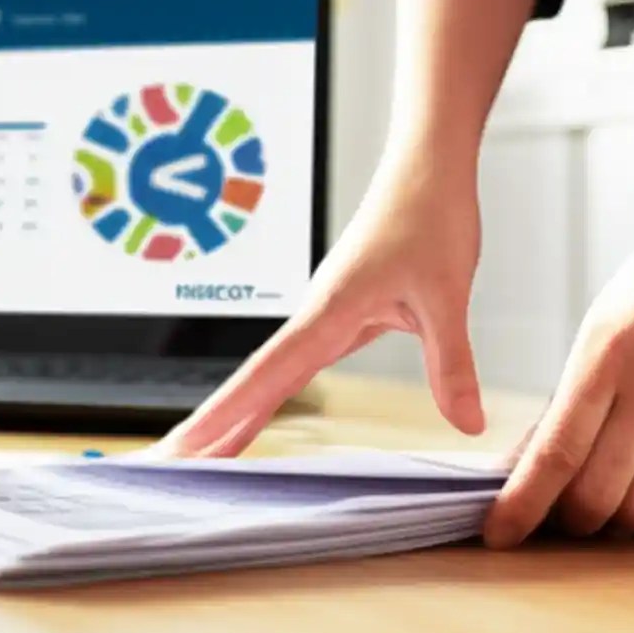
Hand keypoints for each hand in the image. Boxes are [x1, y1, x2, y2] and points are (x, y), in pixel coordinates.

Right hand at [155, 139, 486, 456]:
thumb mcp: (447, 294)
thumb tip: (466, 424)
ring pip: (268, 379)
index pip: (265, 376)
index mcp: (328, 311)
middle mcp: (313, 317)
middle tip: (167, 466)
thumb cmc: (429, 215)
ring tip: (198, 459)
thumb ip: (452, 364)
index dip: (225, 415)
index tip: (186, 447)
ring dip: (234, 417)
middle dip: (210, 427)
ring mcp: (321, 317)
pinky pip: (291, 369)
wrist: (426, 165)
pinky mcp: (335, 316)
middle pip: (252, 384)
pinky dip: (265, 400)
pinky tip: (254, 422)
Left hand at [485, 213, 633, 547]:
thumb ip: (569, 396)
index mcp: (604, 359)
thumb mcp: (598, 327)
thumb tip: (527, 462)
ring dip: (616, 524)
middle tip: (555, 513)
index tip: (497, 534)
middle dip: (565, 519)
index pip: (554, 452)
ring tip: (604, 506)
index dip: (520, 504)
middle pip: (597, 494)